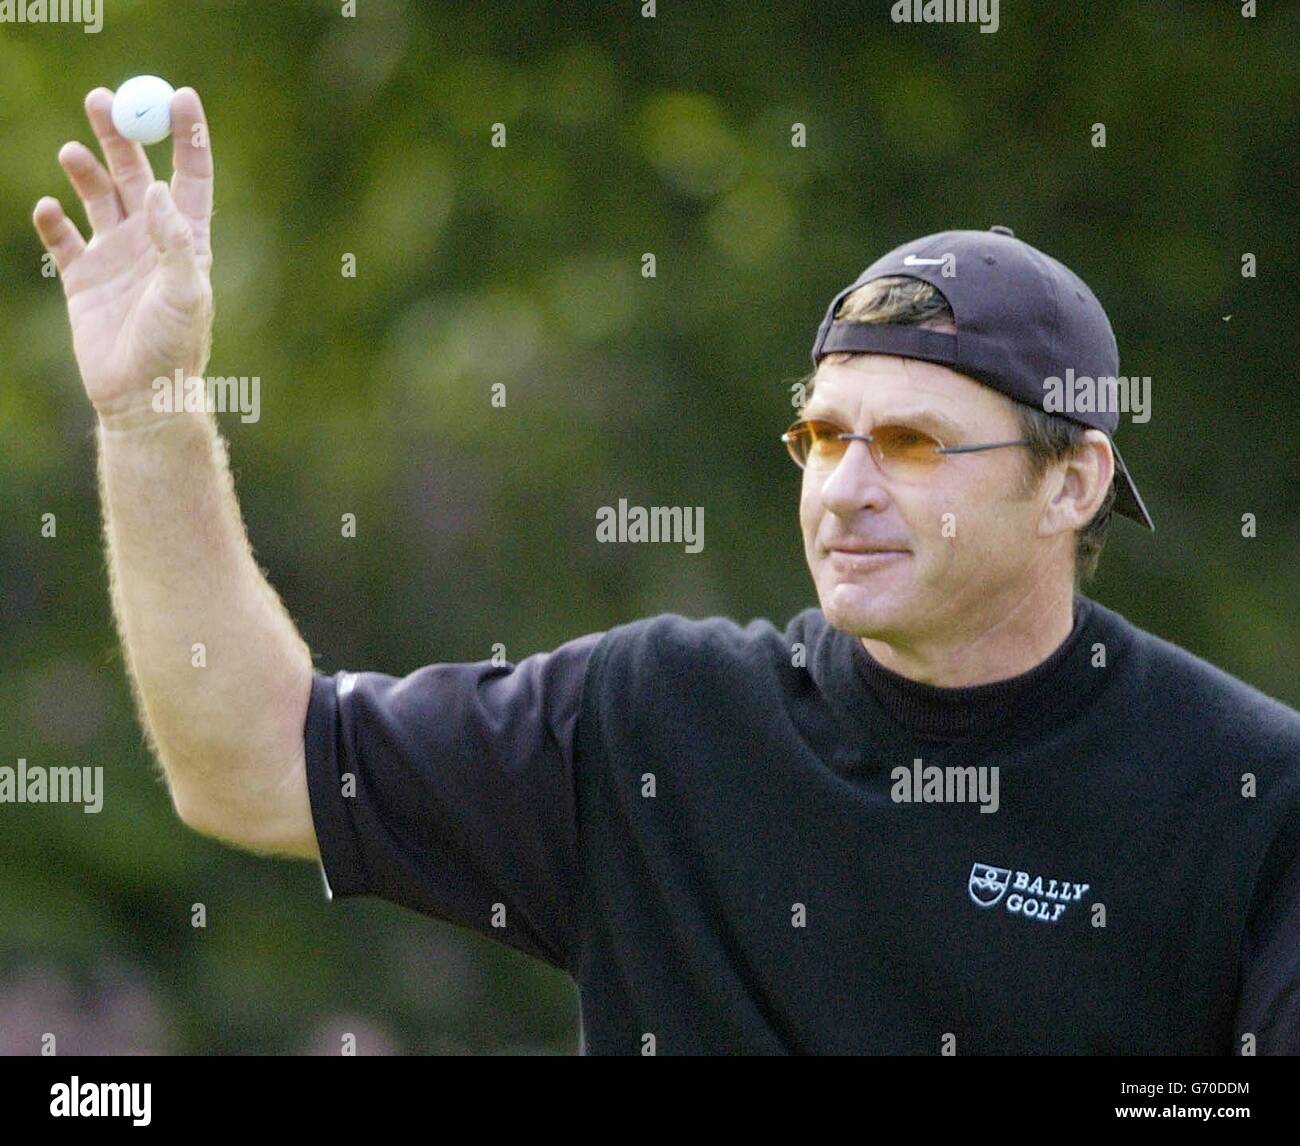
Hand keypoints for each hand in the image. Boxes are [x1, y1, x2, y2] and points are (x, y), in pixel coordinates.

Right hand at [32, 87, 214, 417]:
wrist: (141, 396)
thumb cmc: (175, 349)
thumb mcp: (186, 294)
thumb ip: (175, 243)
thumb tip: (161, 191)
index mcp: (187, 240)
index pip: (191, 177)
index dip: (188, 137)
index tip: (181, 96)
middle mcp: (151, 240)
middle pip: (136, 172)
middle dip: (120, 134)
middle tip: (101, 98)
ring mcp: (115, 256)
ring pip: (97, 194)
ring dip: (85, 167)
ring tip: (74, 154)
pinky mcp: (82, 278)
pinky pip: (62, 237)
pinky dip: (51, 219)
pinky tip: (48, 210)